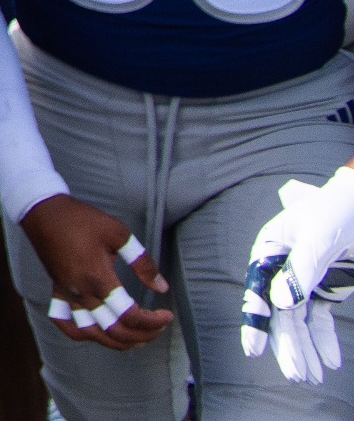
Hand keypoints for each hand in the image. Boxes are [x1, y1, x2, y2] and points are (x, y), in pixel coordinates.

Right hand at [21, 193, 170, 349]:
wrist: (44, 211)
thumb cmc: (82, 219)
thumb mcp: (118, 233)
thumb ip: (142, 262)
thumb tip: (161, 287)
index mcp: (98, 278)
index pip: (130, 316)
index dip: (153, 321)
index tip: (167, 315)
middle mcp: (81, 293)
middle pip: (114, 331)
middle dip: (142, 335)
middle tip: (158, 326)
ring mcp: (67, 295)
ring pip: (92, 334)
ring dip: (117, 342)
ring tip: (136, 337)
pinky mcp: (57, 291)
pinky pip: (65, 323)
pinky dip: (81, 334)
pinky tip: (95, 332)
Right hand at [243, 167, 353, 383]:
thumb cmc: (334, 212)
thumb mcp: (318, 239)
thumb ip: (299, 272)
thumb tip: (280, 305)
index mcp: (268, 252)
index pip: (258, 293)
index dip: (255, 323)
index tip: (254, 351)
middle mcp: (279, 269)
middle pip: (280, 314)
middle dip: (289, 346)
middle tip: (297, 375)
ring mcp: (301, 281)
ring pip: (298, 322)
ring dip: (305, 349)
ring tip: (312, 376)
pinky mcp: (322, 289)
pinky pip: (319, 319)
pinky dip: (324, 340)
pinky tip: (330, 359)